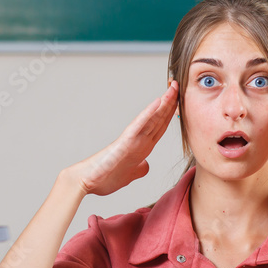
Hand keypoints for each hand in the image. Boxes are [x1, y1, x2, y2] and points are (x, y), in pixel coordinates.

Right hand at [69, 82, 178, 196]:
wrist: (86, 181)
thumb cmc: (104, 176)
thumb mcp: (130, 175)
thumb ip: (139, 168)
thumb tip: (145, 166)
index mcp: (143, 147)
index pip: (161, 126)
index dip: (172, 114)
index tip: (181, 101)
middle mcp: (139, 140)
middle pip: (160, 119)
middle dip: (171, 103)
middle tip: (179, 85)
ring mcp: (132, 139)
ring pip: (153, 118)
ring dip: (164, 103)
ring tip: (173, 87)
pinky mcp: (124, 142)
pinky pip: (140, 125)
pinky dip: (149, 113)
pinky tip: (158, 102)